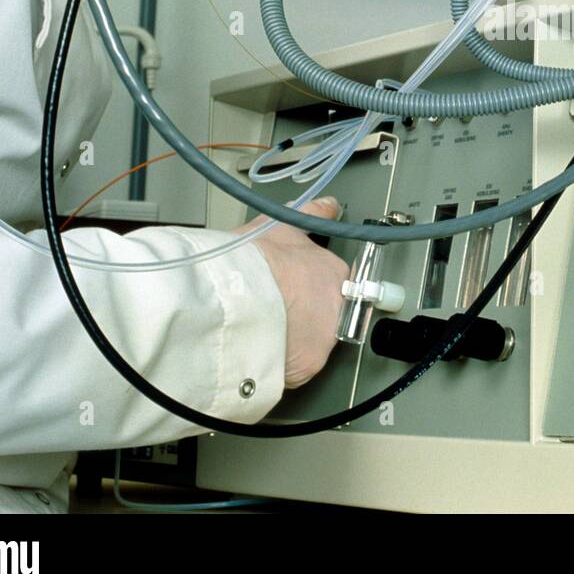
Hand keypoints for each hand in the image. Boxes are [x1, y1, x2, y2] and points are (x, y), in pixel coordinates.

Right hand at [237, 197, 348, 388]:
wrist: (236, 296)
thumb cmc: (253, 260)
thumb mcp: (281, 224)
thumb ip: (310, 214)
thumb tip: (328, 204)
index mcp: (333, 271)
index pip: (334, 282)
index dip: (310, 288)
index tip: (297, 292)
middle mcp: (336, 305)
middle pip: (324, 314)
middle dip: (302, 315)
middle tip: (272, 312)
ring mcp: (325, 337)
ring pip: (309, 343)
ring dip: (289, 341)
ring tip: (259, 332)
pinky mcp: (308, 366)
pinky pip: (294, 370)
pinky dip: (277, 366)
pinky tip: (258, 352)